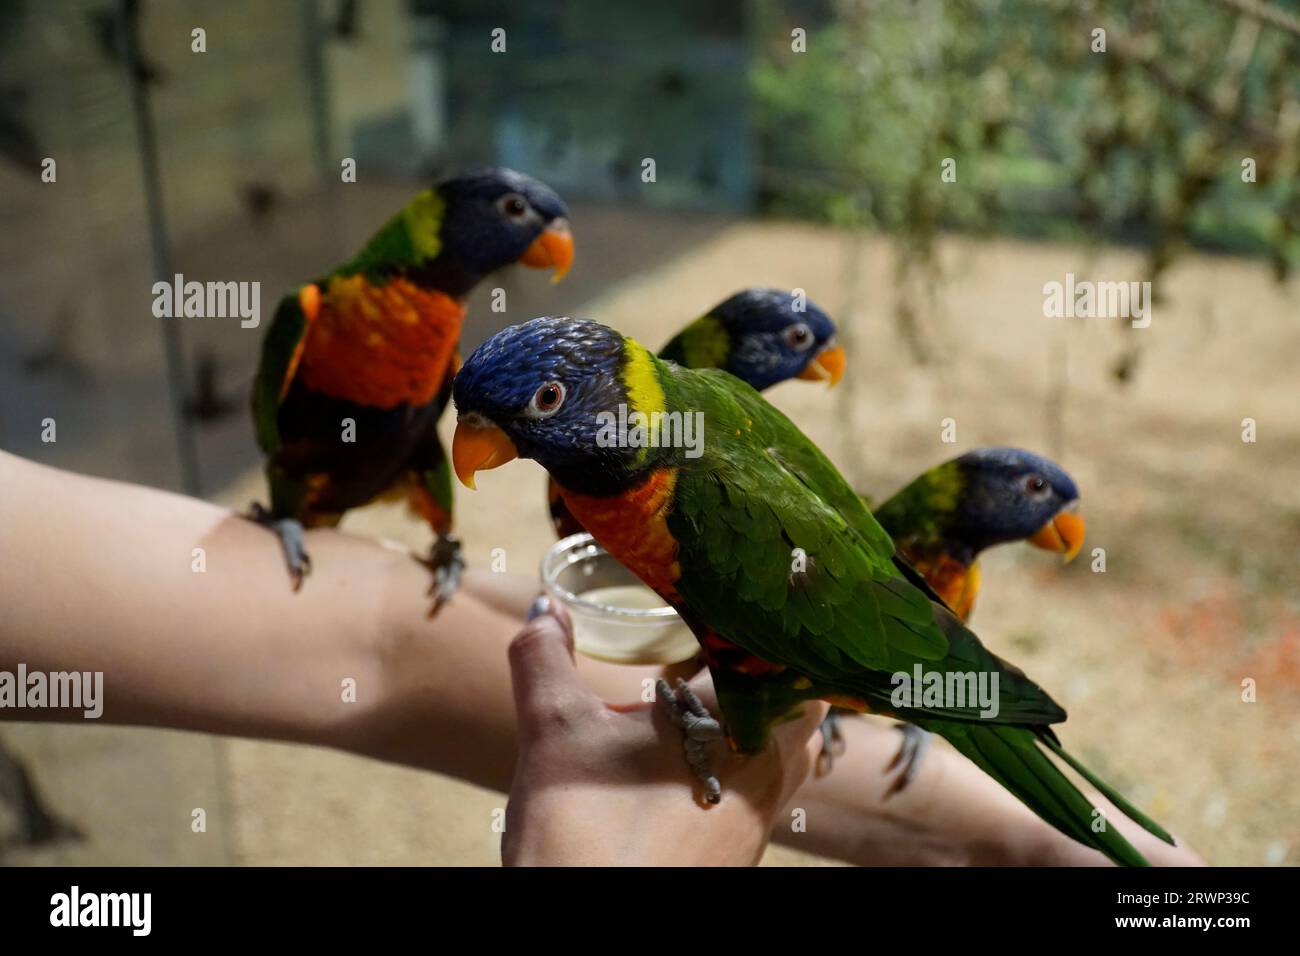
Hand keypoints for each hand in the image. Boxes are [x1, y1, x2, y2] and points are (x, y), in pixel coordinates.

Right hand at [501, 599, 827, 865]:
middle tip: (723, 629)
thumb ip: (545, 658)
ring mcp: (760, 814)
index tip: (744, 576)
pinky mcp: (739, 848)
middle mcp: (770, 768)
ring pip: (785, 742)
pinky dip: (739, 752)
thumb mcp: (556, 730)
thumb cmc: (585, 829)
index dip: (774, 608)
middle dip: (767, 661)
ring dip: (755, 709)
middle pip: (799, 694)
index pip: (789, 648)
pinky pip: (762, 781)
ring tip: (708, 681)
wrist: (584, 938)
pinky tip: (691, 746)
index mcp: (744, 725)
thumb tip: (540, 610)